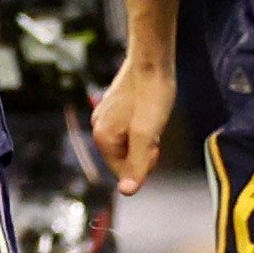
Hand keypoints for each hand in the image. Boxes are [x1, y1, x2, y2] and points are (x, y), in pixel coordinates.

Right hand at [92, 57, 175, 195]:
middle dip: (142, 151)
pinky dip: (141, 126)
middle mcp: (99, 127)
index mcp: (103, 137)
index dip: (143, 165)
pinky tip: (149, 111)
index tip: (155, 145)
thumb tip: (127, 192)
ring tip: (153, 119)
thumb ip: (137, 164)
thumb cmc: (151, 94)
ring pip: (127, 143)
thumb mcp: (148, 134)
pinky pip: (127, 129)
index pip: (122, 172)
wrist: (152, 60)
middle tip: (154, 131)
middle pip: (123, 158)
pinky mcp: (114, 107)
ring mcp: (105, 116)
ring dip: (143, 138)